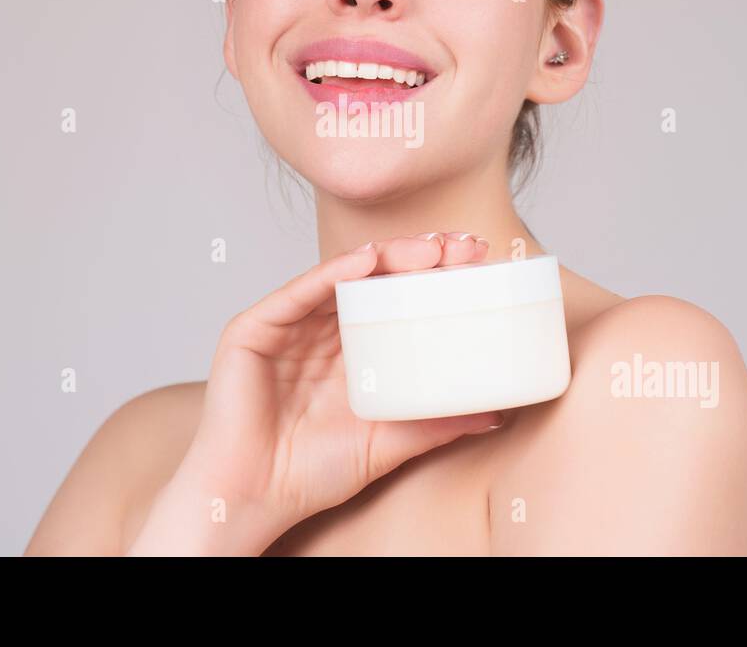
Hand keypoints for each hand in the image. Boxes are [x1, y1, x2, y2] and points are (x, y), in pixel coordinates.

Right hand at [173, 232, 500, 544]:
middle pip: (372, 278)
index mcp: (347, 349)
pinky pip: (297, 293)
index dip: (433, 275)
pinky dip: (331, 273)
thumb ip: (436, 424)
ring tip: (429, 249)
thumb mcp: (389, 442)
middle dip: (419, 256)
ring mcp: (285, 326)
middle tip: (463, 246)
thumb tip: (496, 412)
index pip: (394, 297)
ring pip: (339, 276)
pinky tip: (365, 263)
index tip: (478, 260)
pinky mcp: (253, 329)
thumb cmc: (308, 473)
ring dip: (386, 256)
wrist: (250, 500)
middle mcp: (317, 329)